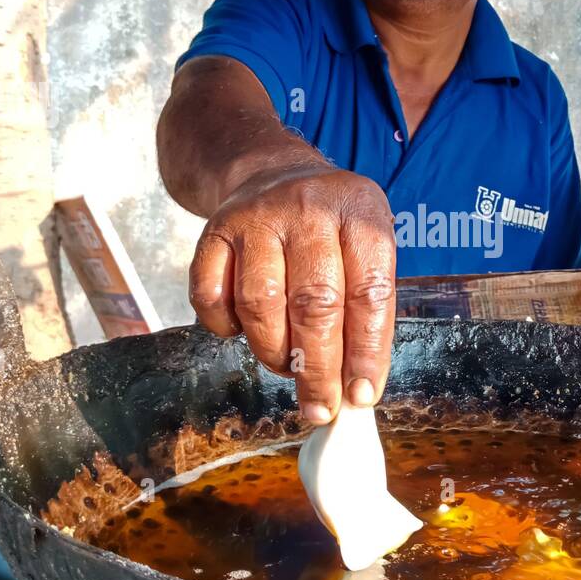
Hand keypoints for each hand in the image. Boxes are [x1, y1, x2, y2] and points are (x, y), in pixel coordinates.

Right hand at [188, 163, 396, 423]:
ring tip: (288, 368)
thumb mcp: (366, 248)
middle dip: (318, 368)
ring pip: (261, 303)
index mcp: (360, 214)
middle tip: (320, 407)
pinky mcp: (215, 230)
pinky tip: (243, 333)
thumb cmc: (330, 229)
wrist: (273, 172)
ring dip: (274, 352)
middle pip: (314, 303)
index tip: (362, 396)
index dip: (366, 352)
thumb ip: (368, 312)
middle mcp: (309, 210)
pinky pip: (211, 295)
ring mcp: (257, 217)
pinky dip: (225, 327)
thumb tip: (357, 390)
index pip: (369, 293)